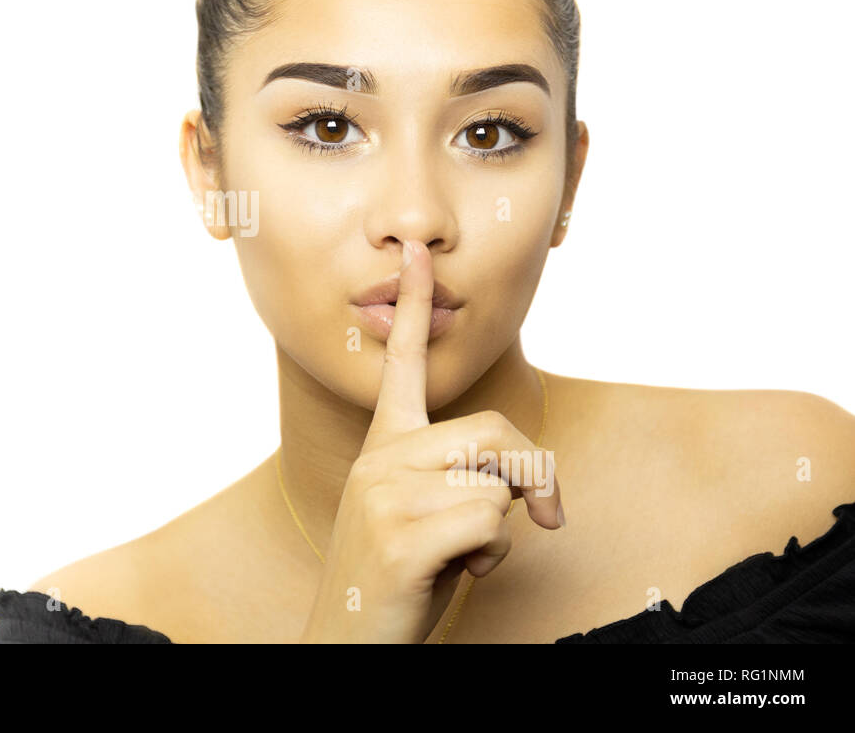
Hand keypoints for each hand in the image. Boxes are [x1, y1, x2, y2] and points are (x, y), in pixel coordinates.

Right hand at [298, 239, 564, 642]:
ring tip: (465, 555)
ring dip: (506, 532)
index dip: (414, 304)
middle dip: (536, 480)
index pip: (404, 365)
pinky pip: (490, 521)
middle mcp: (380, 458)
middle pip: (498, 433)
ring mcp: (384, 494)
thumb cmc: (401, 578)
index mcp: (384, 445)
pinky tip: (456, 574)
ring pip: (500, 484)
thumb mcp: (430, 514)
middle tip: (545, 519)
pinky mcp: (401, 535)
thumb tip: (530, 477)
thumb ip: (465, 475)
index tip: (416, 251)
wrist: (349, 644)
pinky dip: (494, 556)